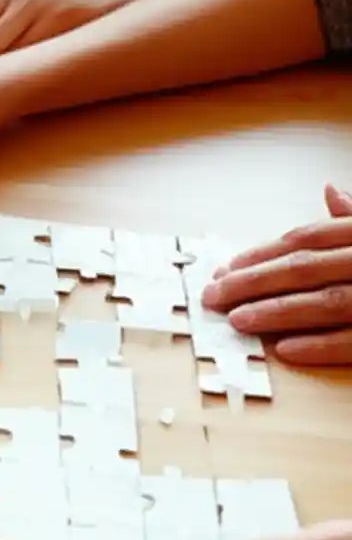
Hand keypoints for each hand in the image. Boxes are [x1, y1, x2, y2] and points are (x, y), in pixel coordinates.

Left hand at [201, 184, 351, 364]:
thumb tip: (328, 190)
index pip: (305, 241)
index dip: (260, 255)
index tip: (222, 270)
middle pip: (304, 268)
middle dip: (253, 282)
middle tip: (212, 296)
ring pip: (326, 302)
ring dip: (277, 311)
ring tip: (236, 320)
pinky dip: (321, 345)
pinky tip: (284, 350)